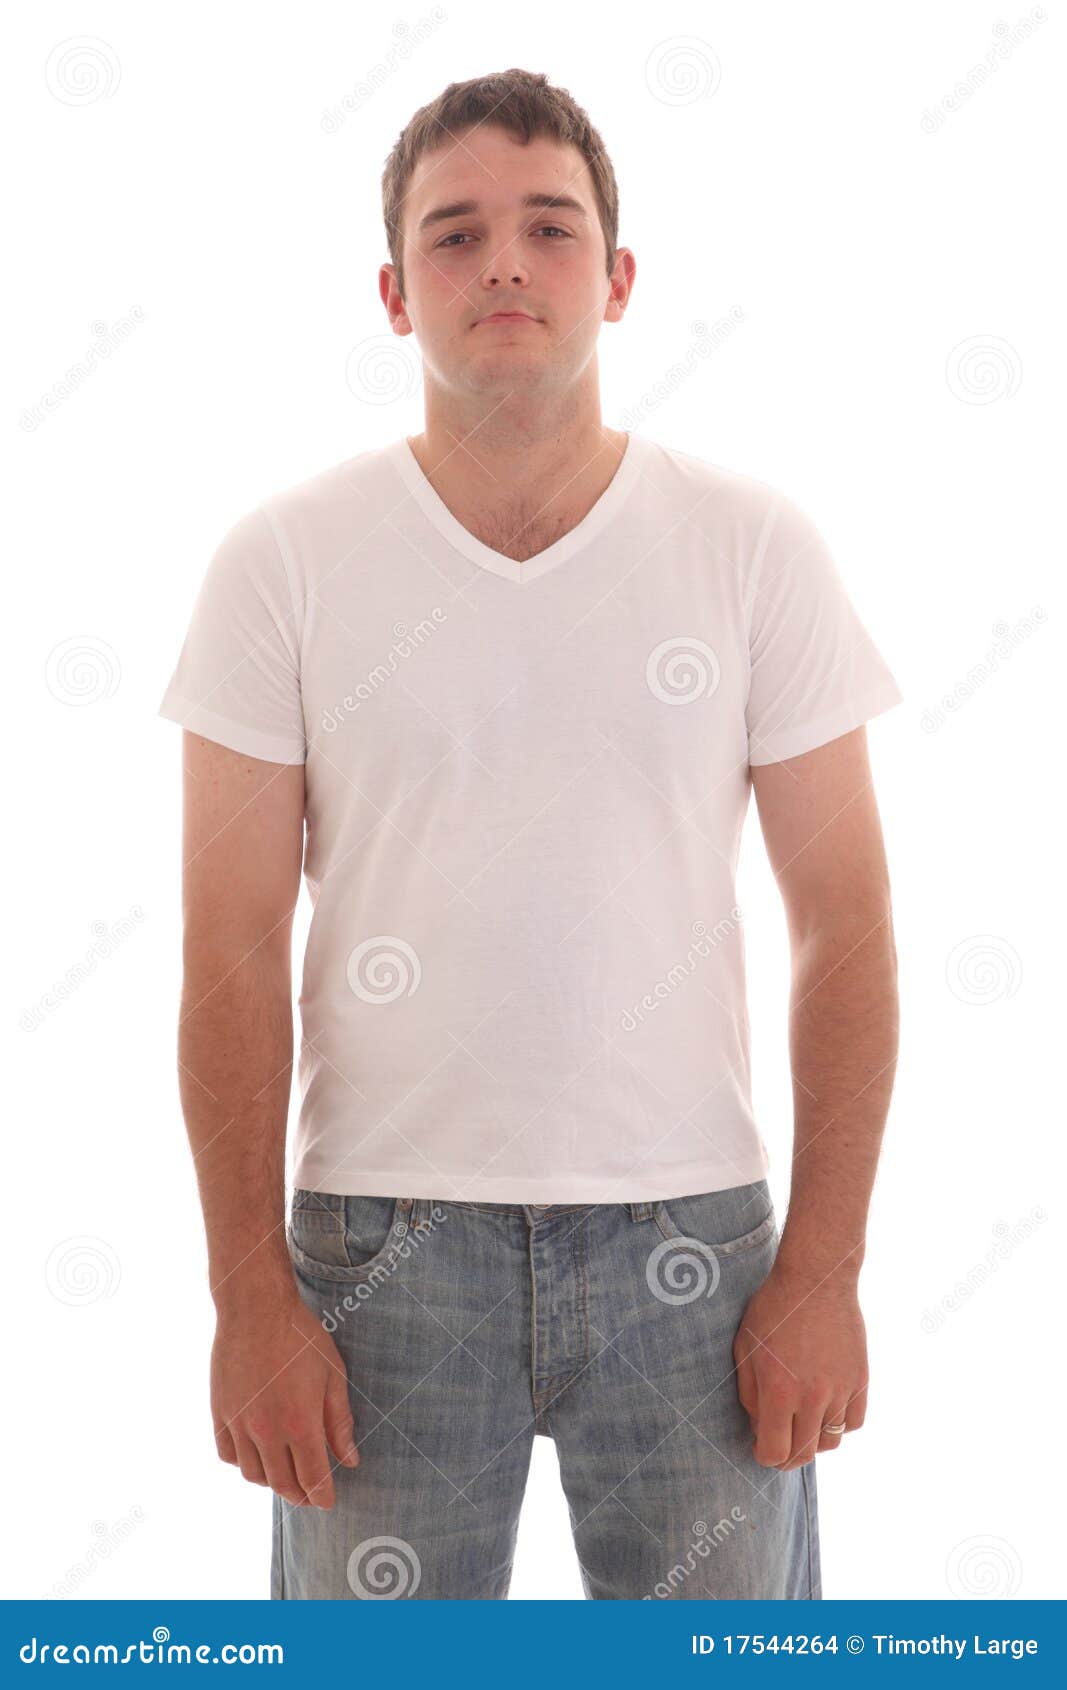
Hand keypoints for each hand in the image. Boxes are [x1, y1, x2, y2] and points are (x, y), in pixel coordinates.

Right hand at [211, 1294, 359, 1507]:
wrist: (256, 1308)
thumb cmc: (301, 1336)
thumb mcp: (333, 1374)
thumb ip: (340, 1421)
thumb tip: (349, 1460)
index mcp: (300, 1423)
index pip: (313, 1478)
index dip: (322, 1496)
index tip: (328, 1502)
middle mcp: (267, 1431)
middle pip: (282, 1483)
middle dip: (299, 1495)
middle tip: (310, 1495)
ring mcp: (239, 1423)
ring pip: (253, 1474)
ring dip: (271, 1481)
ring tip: (285, 1475)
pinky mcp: (219, 1412)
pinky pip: (227, 1454)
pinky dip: (242, 1462)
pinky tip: (255, 1454)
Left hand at [732, 1267, 867, 1469]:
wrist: (816, 1279)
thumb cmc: (773, 1310)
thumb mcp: (745, 1350)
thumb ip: (750, 1395)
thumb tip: (760, 1428)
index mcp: (780, 1392)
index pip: (775, 1452)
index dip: (765, 1456)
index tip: (761, 1448)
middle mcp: (813, 1398)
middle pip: (804, 1454)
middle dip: (787, 1457)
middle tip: (779, 1446)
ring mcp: (841, 1390)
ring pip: (831, 1442)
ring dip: (813, 1441)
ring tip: (802, 1426)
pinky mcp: (860, 1380)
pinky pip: (853, 1423)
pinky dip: (838, 1425)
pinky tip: (825, 1410)